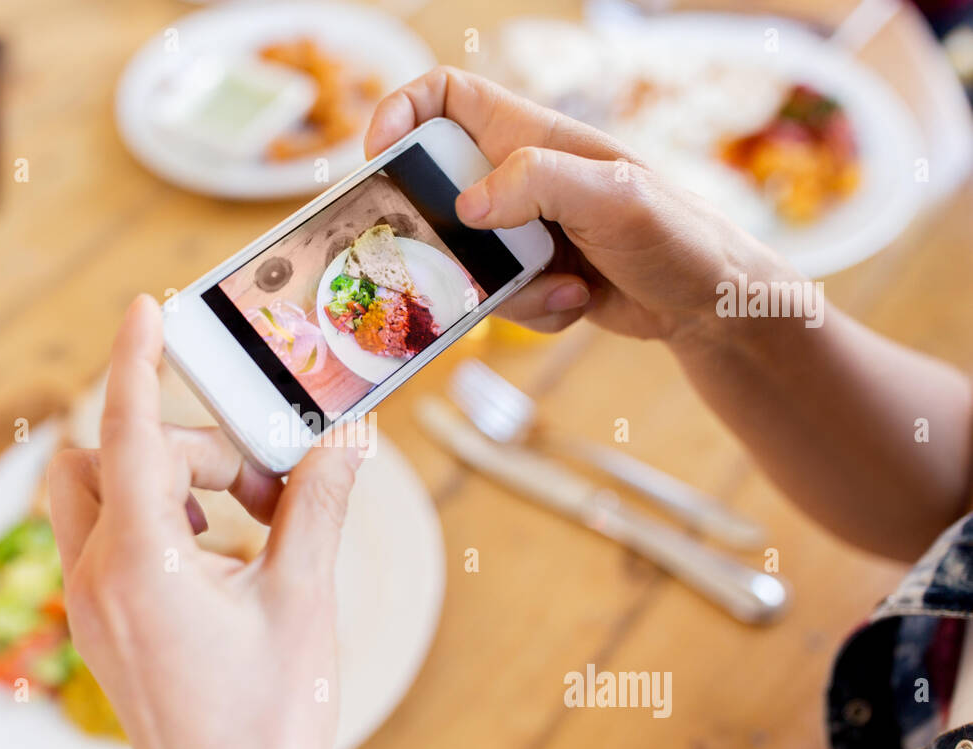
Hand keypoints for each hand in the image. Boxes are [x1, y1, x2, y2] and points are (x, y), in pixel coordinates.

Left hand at [47, 295, 382, 748]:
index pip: (127, 432)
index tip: (145, 307)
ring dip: (168, 483)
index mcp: (141, 564)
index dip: (137, 359)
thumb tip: (349, 439)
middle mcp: (97, 580)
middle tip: (267, 481)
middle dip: (191, 445)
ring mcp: (91, 610)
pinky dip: (157, 523)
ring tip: (246, 519)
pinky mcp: (101, 632)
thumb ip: (320, 505)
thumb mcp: (305, 598)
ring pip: (98, 500)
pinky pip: (108, 543)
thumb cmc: (271, 720)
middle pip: (114, 459)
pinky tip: (221, 558)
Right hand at [365, 67, 797, 341]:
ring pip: (464, 259)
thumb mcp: (615, 197)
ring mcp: (522, 231)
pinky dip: (534, 310)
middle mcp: (518, 179)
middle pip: (438, 191)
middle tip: (454, 261)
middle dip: (442, 234)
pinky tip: (580, 299)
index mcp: (531, 138)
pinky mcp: (531, 277)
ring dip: (504, 287)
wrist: (711, 304)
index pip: (445, 97)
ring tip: (564, 285)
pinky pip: (497, 298)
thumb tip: (468, 205)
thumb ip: (539, 184)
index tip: (379, 156)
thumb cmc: (679, 234)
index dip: (402, 113)